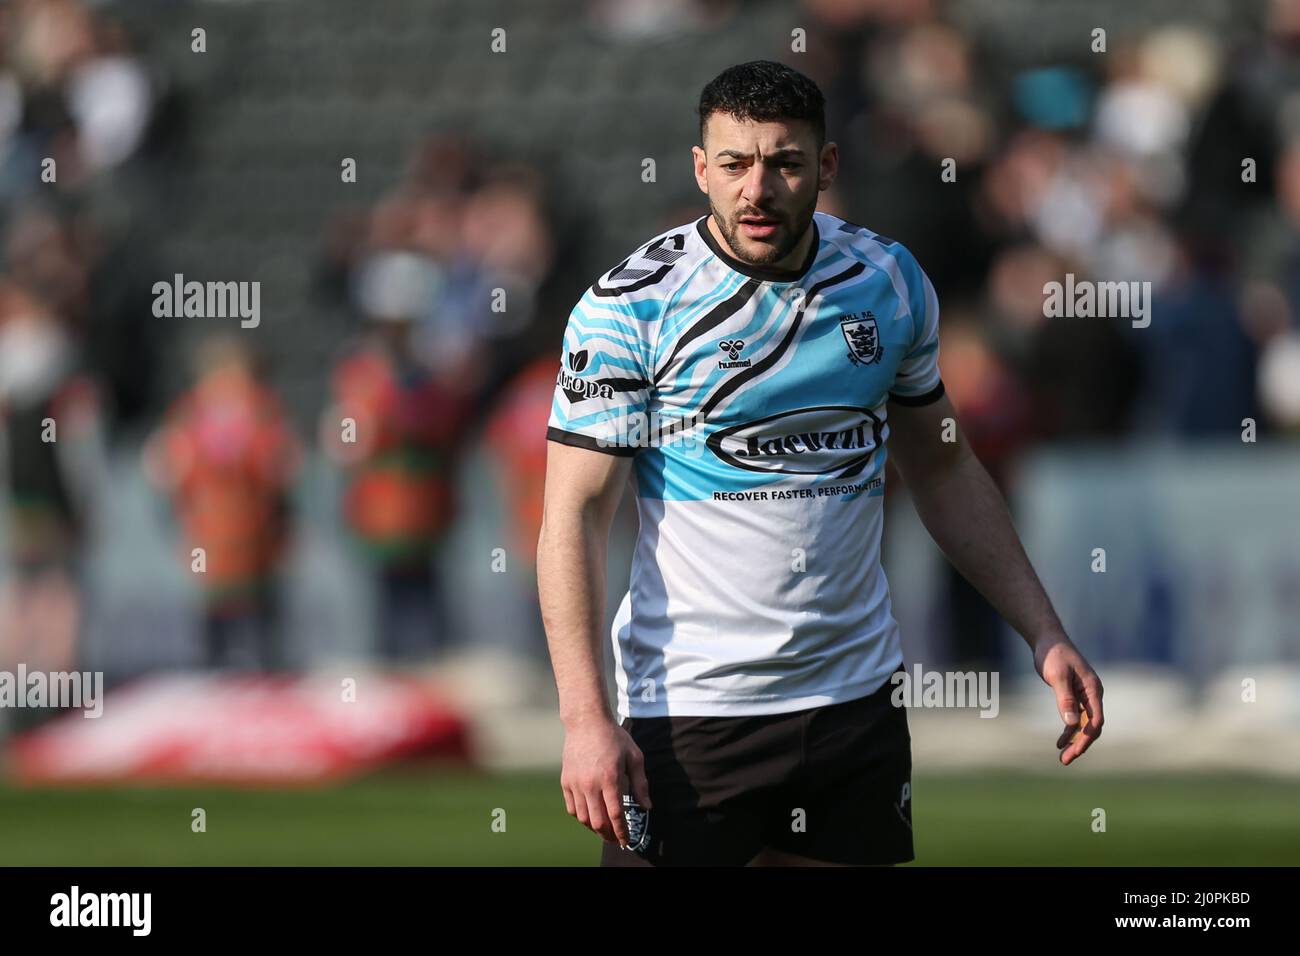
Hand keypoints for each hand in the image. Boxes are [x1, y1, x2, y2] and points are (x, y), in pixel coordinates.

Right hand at [560, 715, 652, 845]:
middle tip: (616, 839)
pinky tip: (590, 817)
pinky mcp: (566, 781)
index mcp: (610, 778)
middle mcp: (590, 784)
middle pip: (598, 821)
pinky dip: (581, 817)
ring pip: (583, 818)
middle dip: (608, 835)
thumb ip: (640, 784)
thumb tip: (647, 807)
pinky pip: (572, 808)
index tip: (627, 840)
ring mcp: (576, 783)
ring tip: (604, 830)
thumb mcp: (634, 757)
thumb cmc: (614, 737)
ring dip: (595, 828)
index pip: (615, 815)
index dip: (621, 831)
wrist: (587, 722)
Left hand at [1032, 634, 1103, 765]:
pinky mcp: (1075, 697)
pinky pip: (1076, 719)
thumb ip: (1064, 699)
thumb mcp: (1057, 676)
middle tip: (1066, 760)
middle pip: (1091, 726)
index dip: (1086, 737)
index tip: (1076, 751)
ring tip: (1063, 757)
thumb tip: (1070, 723)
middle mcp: (1092, 695)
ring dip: (1074, 741)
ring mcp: (1085, 696)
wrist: (1048, 640)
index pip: (1095, 719)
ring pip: (1083, 725)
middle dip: (1080, 744)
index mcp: (1093, 689)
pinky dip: (1068, 731)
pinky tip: (1060, 742)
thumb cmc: (1054, 655)